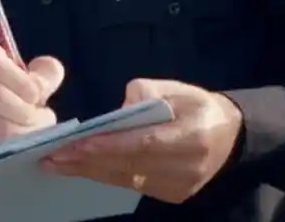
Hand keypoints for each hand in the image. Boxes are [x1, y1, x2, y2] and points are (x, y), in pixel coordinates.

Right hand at [0, 42, 64, 155]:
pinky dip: (8, 147)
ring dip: (20, 131)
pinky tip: (16, 144)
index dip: (16, 78)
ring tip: (31, 131)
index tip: (35, 95)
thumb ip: (47, 73)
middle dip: (23, 110)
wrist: (4, 126)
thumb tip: (43, 80)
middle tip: (36, 117)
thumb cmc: (22, 96)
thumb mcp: (39, 78)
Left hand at [41, 79, 242, 203]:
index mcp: (191, 135)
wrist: (232, 137)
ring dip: (90, 172)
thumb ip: (148, 91)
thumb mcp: (179, 88)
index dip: (108, 146)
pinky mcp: (173, 195)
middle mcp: (186, 167)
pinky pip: (133, 186)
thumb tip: (120, 107)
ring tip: (58, 164)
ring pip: (127, 180)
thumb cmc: (199, 107)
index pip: (143, 144)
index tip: (76, 145)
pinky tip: (83, 169)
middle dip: (87, 162)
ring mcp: (180, 186)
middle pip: (129, 167)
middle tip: (52, 157)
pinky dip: (106, 176)